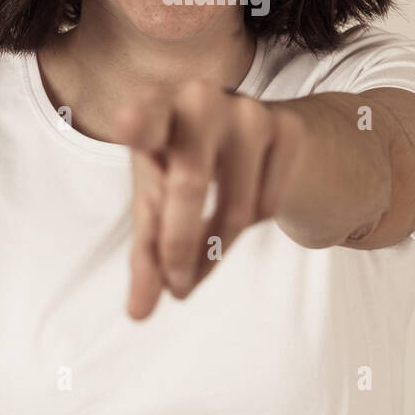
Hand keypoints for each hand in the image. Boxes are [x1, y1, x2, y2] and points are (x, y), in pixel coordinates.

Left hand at [112, 79, 305, 320]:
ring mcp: (249, 110)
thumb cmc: (183, 167)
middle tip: (177, 288)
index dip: (138, 123)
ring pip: (235, 208)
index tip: (126, 124)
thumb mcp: (157, 204)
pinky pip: (269, 206)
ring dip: (217, 250)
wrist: (255, 135)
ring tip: (206, 255)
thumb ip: (145, 255)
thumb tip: (139, 314)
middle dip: (180, 247)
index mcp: (153, 110)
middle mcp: (200, 99)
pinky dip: (252, 227)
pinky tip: (243, 210)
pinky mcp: (289, 128)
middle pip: (189, 185)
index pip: (145, 118)